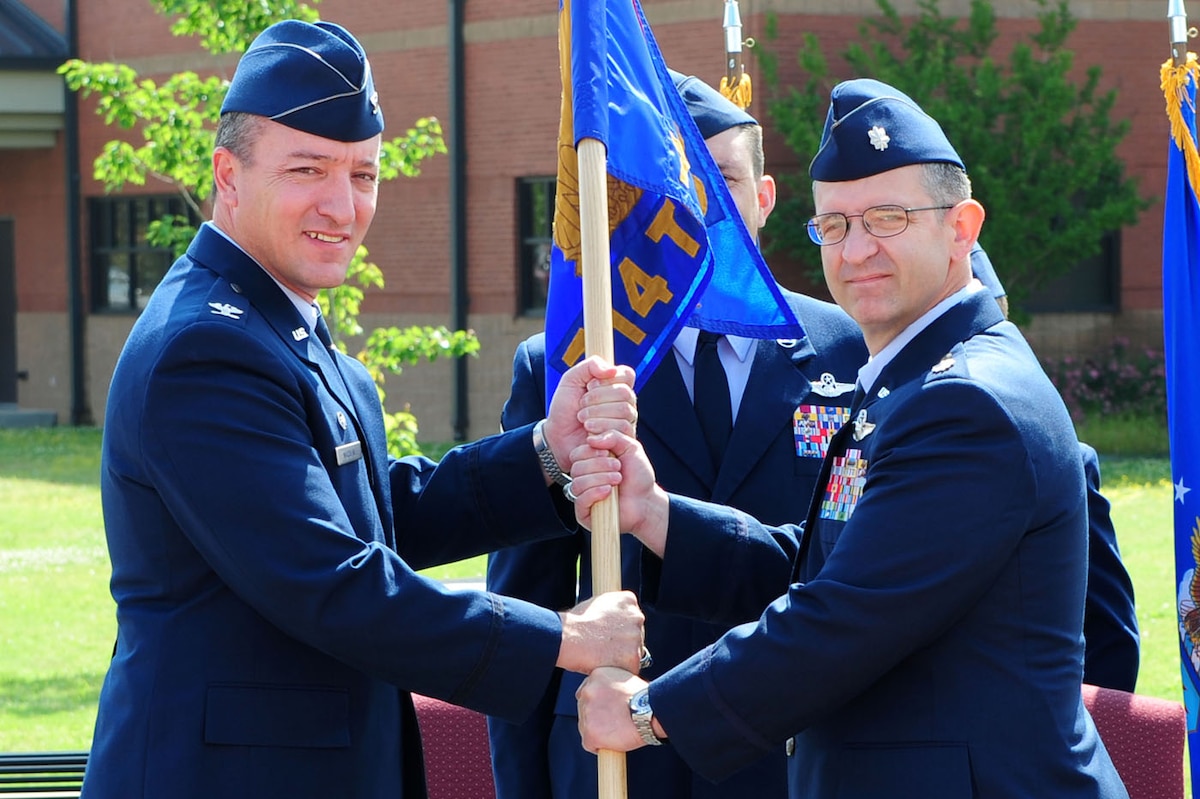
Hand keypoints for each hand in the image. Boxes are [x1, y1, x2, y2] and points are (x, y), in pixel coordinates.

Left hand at [545, 356, 636, 472]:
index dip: (607, 379)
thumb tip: (611, 370)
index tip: (589, 386)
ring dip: (597, 414)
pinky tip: (590, 432)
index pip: (627, 374)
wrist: (558, 437)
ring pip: (625, 411)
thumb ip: (590, 366)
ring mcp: (627, 421)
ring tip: (583, 420)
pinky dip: (601, 428)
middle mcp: (626, 403)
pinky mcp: (624, 440)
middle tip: (581, 405)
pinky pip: (622, 429)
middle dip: (597, 398)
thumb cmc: (565, 409)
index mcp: (616, 386)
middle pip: (625, 393)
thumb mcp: (571, 380)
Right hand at [556, 591, 644, 673]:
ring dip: (622, 657)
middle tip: (604, 647)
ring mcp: (637, 637)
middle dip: (623, 642)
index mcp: (628, 600)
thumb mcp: (596, 602)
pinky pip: (631, 668)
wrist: (569, 637)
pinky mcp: (634, 657)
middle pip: (635, 634)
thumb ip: (612, 608)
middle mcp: (637, 616)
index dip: (619, 628)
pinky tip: (606, 665)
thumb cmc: (576, 622)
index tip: (607, 634)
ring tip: (602, 657)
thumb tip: (616, 617)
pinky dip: (620, 670)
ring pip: (634, 651)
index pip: (632, 617)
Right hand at [567, 430, 669, 557]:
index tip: (611, 453)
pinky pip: (580, 500)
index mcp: (590, 461)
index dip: (592, 451)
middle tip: (618, 467)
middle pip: (576, 467)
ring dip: (600, 479)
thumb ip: (614, 436)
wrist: (646, 501)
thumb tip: (591, 438)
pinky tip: (608, 492)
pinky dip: (595, 493)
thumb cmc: (638, 476)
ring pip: (578, 483)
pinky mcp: (584, 512)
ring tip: (617, 480)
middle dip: (599, 465)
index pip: (577, 453)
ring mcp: (583, 495)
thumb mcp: (631, 448)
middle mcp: (584, 477)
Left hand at [577, 666, 650, 752]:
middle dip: (596, 717)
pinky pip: (588, 744)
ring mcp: (586, 713)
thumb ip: (612, 684)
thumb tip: (611, 693)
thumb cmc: (646, 698)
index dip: (597, 703)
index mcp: (596, 676)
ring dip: (597, 731)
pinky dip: (599, 746)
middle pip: (584, 709)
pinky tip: (613, 743)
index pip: (587, 691)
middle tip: (613, 721)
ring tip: (616, 731)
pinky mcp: (590, 733)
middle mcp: (587, 692)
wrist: (651, 712)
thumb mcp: (626, 679)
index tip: (606, 709)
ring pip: (585, 727)